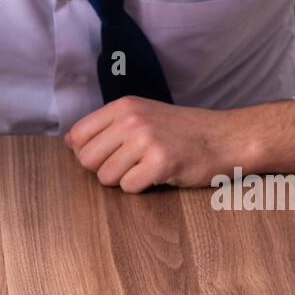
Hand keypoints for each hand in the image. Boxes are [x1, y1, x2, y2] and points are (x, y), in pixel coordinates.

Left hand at [62, 96, 251, 191]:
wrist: (225, 137)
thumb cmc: (182, 130)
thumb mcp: (142, 115)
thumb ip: (106, 125)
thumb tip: (70, 141)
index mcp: (123, 106)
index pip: (77, 136)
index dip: (87, 153)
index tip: (108, 155)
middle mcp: (131, 120)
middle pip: (87, 159)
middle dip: (103, 169)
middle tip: (129, 165)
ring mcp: (146, 140)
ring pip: (106, 176)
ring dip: (124, 180)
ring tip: (145, 168)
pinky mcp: (161, 163)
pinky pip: (129, 187)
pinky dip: (141, 187)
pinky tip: (157, 175)